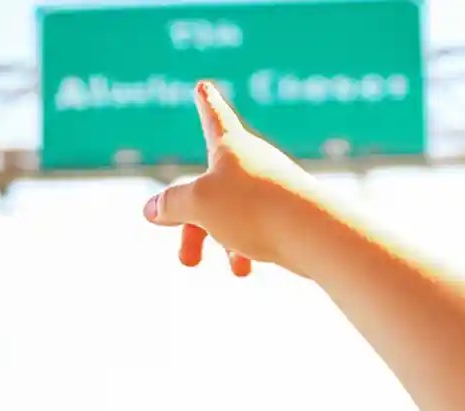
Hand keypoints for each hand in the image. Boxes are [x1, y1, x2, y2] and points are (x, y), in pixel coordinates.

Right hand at [142, 80, 317, 276]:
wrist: (312, 234)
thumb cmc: (252, 208)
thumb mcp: (197, 204)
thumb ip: (171, 204)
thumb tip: (151, 209)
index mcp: (231, 147)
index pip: (214, 118)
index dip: (205, 103)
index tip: (203, 86)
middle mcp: (253, 164)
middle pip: (209, 189)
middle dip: (192, 226)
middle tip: (187, 259)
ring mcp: (271, 190)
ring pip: (230, 215)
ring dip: (218, 243)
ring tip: (228, 269)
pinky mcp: (287, 217)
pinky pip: (255, 230)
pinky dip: (243, 250)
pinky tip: (245, 270)